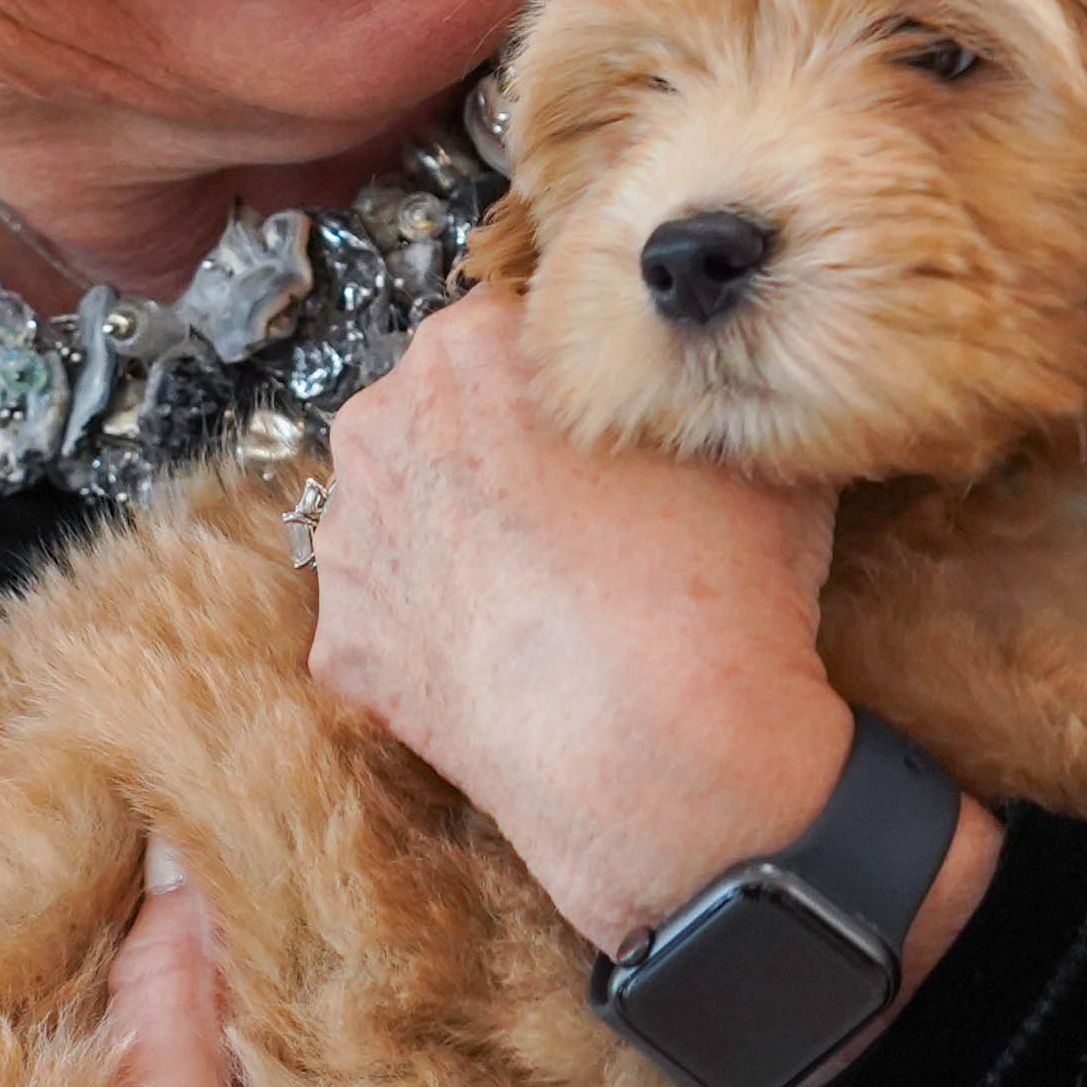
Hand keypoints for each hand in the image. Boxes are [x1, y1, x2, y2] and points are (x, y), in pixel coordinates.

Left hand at [311, 291, 856, 952]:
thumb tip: (710, 376)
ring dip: (459, 539)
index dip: (564, 383)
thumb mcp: (744, 439)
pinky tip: (509, 664)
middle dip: (497, 452)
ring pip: (407, 514)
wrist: (661, 756)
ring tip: (548, 596)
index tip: (603, 428)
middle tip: (580, 515)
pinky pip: (390, 619)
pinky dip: (438, 637)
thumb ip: (695, 384)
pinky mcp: (343, 644)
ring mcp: (351, 541)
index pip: (509, 330)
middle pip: (440, 415)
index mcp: (470, 349)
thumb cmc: (713, 586)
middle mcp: (385, 427)